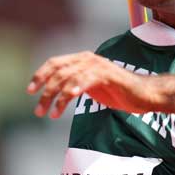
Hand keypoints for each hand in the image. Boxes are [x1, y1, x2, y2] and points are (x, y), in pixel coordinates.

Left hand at [26, 52, 154, 118]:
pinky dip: (73, 89)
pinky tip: (66, 100)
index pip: (54, 63)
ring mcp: (98, 66)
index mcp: (82, 60)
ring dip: (56, 98)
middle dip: (45, 92)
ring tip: (52, 114)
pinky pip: (85, 80)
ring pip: (68, 78)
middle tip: (39, 111)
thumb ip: (76, 85)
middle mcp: (88, 59)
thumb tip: (58, 93)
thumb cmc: (119, 92)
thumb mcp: (92, 87)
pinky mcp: (107, 75)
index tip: (30, 91)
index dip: (40, 75)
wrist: (144, 94)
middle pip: (57, 72)